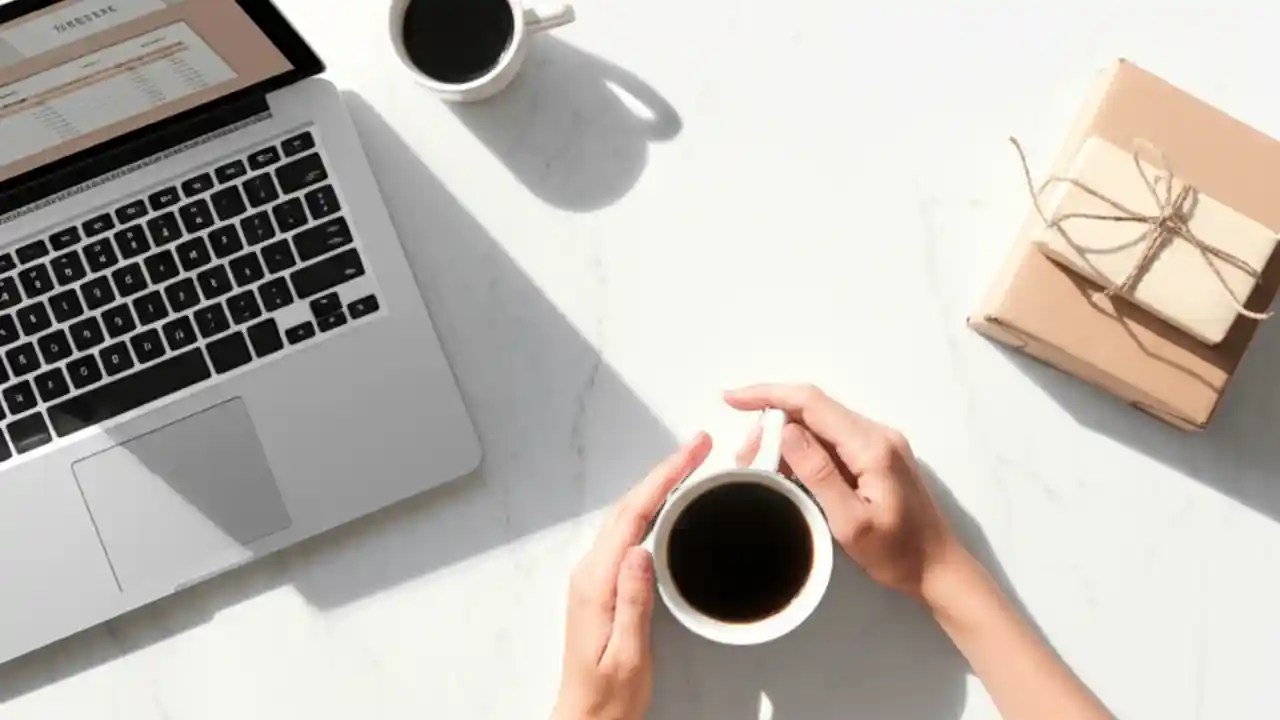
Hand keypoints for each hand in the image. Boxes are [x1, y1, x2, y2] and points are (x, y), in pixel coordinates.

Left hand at [552, 434, 712, 719]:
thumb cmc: (608, 697)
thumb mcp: (628, 655)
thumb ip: (633, 603)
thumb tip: (641, 552)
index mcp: (596, 583)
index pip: (632, 516)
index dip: (663, 478)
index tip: (691, 452)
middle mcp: (590, 572)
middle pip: (629, 506)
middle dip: (665, 471)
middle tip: (699, 445)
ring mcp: (594, 576)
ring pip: (628, 515)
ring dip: (658, 486)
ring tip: (689, 464)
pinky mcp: (602, 584)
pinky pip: (628, 532)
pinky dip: (651, 508)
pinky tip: (666, 504)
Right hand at [727, 384, 964, 603]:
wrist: (940, 570)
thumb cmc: (897, 554)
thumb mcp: (850, 522)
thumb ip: (818, 473)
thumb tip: (787, 430)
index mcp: (871, 445)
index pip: (811, 402)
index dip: (767, 395)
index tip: (730, 400)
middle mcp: (878, 433)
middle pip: (814, 408)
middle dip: (772, 422)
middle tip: (745, 458)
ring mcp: (881, 442)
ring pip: (821, 422)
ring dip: (786, 436)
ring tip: (761, 467)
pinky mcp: (879, 456)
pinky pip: (833, 438)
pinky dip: (805, 447)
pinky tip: (789, 470)